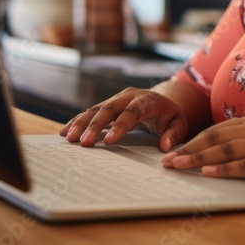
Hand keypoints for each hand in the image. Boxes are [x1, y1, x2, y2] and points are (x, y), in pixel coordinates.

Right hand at [59, 87, 187, 150]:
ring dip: (81, 123)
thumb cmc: (170, 116)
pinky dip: (77, 121)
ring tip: (68, 137)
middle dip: (94, 125)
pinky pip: (90, 112)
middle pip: (109, 109)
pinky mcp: (107, 105)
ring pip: (95, 109)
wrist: (163, 100)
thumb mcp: (179, 124)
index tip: (109, 141)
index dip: (120, 125)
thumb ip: (174, 134)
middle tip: (83, 142)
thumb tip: (165, 147)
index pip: (132, 112)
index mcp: (147, 100)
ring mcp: (115, 99)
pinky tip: (65, 131)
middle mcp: (128, 96)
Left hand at [160, 116, 244, 187]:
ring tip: (179, 165)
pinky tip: (209, 173)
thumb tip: (213, 151)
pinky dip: (226, 170)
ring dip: (199, 159)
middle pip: (216, 139)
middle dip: (189, 149)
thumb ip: (244, 140)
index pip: (216, 131)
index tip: (173, 151)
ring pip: (226, 152)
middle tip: (167, 161)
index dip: (193, 141)